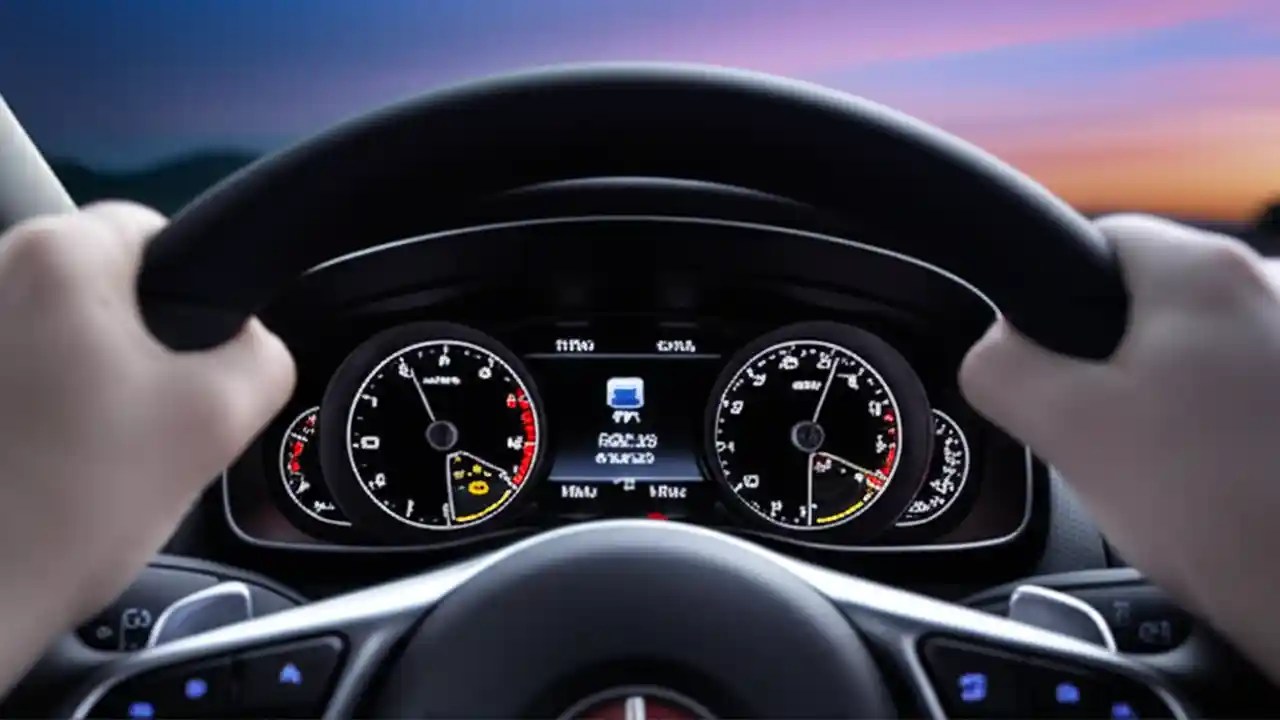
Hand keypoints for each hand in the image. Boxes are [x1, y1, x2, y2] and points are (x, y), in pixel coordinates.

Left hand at [0, 203, 294, 686]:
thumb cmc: (71, 506)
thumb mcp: (217, 423)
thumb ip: (264, 358)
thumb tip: (253, 346)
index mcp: (55, 256)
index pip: (161, 231)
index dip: (198, 300)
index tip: (189, 370)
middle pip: (103, 287)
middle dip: (136, 349)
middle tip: (144, 424)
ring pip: (54, 335)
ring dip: (81, 380)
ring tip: (86, 453)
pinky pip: (15, 373)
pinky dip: (35, 407)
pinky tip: (41, 464)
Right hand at [961, 214, 1279, 679]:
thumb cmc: (1217, 509)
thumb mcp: (1068, 433)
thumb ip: (1003, 370)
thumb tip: (988, 351)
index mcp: (1204, 272)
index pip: (1097, 241)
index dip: (1056, 305)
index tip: (1055, 368)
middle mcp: (1276, 283)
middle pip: (1156, 303)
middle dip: (1121, 363)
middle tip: (1111, 433)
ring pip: (1208, 350)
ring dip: (1182, 394)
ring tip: (1177, 465)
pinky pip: (1251, 387)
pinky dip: (1230, 422)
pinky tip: (1224, 475)